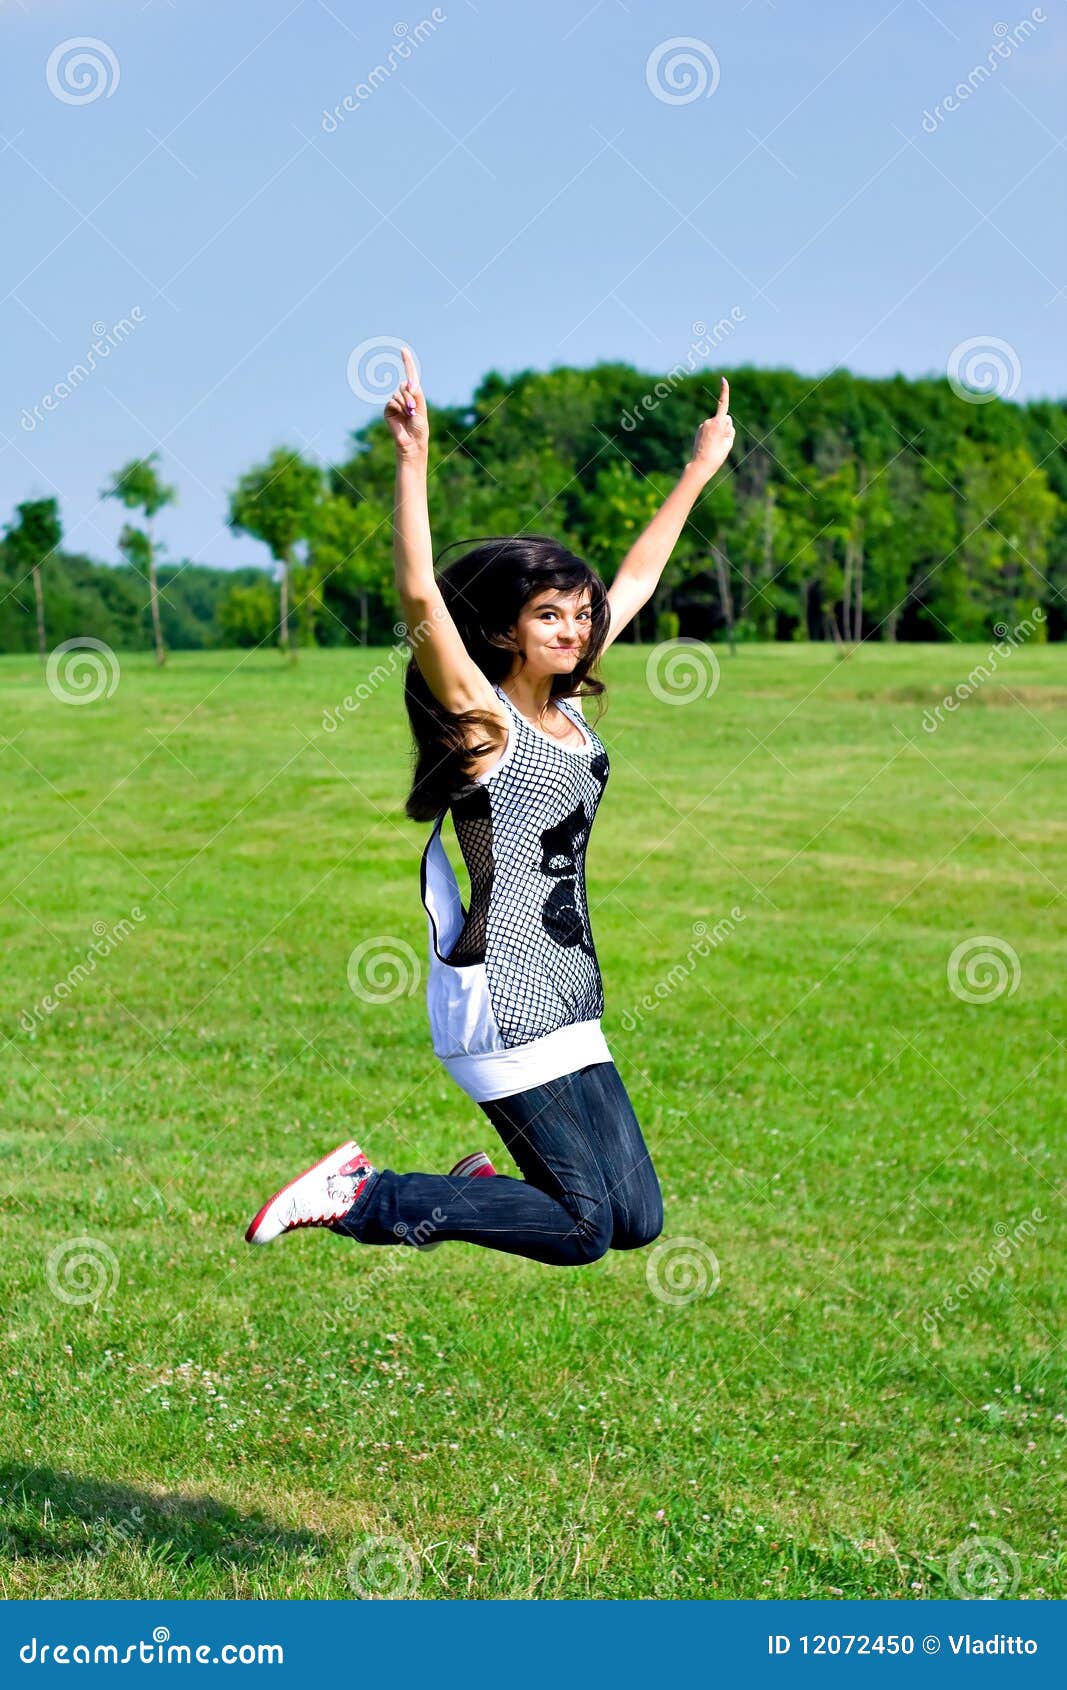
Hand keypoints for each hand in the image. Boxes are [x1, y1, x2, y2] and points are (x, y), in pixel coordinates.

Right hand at [384, 345, 428, 459]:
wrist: (412, 443)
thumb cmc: (419, 428)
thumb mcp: (421, 409)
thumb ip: (416, 394)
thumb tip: (408, 383)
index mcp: (415, 395)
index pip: (410, 376)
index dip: (407, 362)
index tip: (403, 350)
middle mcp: (405, 397)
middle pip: (404, 385)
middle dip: (410, 395)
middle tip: (413, 409)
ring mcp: (395, 403)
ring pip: (397, 393)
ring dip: (405, 404)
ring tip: (409, 415)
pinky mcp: (388, 410)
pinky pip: (391, 401)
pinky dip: (397, 408)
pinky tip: (401, 417)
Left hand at [688, 377, 735, 485]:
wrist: (700, 465)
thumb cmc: (717, 455)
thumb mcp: (729, 442)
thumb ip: (729, 429)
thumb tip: (725, 422)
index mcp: (717, 423)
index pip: (723, 404)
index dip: (724, 391)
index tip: (723, 379)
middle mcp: (709, 421)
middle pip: (725, 419)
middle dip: (726, 427)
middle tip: (722, 443)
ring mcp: (703, 425)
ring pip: (718, 425)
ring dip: (719, 432)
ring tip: (715, 446)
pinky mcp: (700, 429)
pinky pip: (711, 429)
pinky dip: (713, 434)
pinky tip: (710, 445)